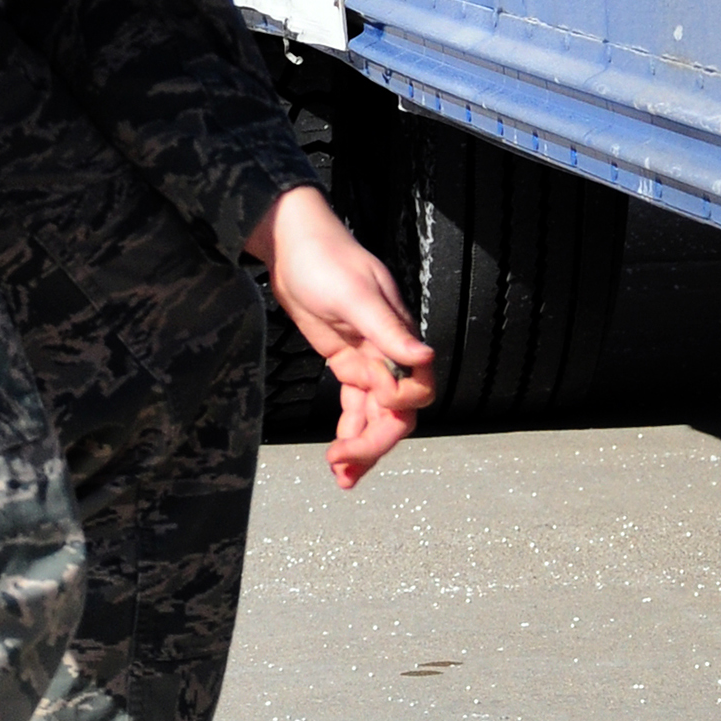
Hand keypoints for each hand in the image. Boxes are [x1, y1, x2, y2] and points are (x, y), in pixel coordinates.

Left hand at [245, 184, 436, 488]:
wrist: (294, 244)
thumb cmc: (327, 260)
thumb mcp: (356, 295)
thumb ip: (388, 330)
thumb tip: (425, 355)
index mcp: (399, 337)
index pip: (414, 389)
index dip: (397, 409)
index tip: (367, 412)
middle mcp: (389, 353)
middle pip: (395, 412)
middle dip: (373, 443)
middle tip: (342, 467)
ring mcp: (368, 361)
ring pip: (375, 416)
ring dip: (363, 447)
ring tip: (341, 477)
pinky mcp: (347, 364)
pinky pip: (355, 407)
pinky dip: (349, 432)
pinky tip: (338, 455)